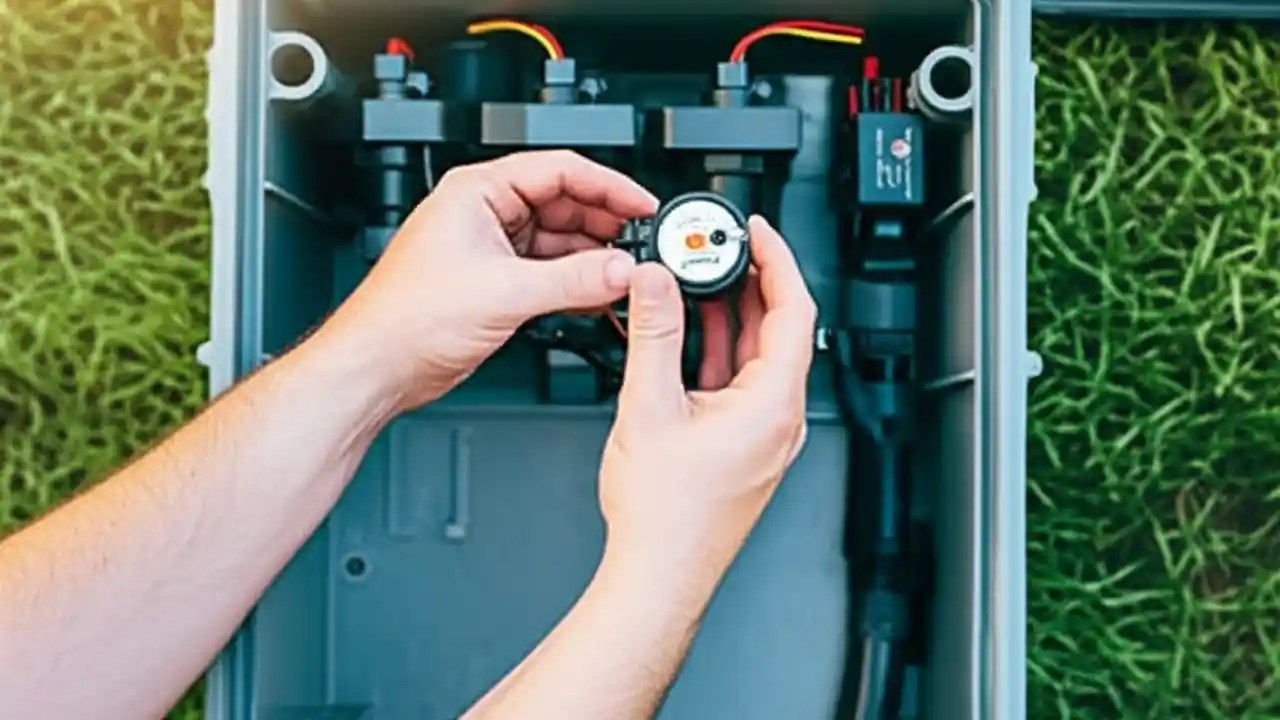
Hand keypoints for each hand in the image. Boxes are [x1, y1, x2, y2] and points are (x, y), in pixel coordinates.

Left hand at [320, 150, 657, 410]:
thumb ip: (573, 279)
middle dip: (606, 225)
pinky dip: (576, 281)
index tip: (642, 206)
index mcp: (478, 191)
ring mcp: (490, 247)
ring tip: (626, 275)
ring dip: (594, 258)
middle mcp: (484, 212)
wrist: (378, 365)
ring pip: (559, 240)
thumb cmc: (407, 317)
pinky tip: (599, 295)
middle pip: (564, 203)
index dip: (608, 186)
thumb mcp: (505, 292)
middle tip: (642, 245)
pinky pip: (548, 271)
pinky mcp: (495, 280)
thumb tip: (621, 269)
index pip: (560, 170)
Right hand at [598, 216, 816, 577]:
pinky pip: (741, 382)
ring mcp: (765, 435)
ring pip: (757, 356)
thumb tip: (653, 281)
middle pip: (780, 329)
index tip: (757, 231)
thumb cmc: (666, 515)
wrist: (659, 572)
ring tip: (697, 280)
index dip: (777, 260)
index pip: (795, 310)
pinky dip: (719, 350)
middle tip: (721, 247)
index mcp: (773, 404)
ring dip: (731, 315)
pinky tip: (689, 332)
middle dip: (750, 281)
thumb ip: (654, 333)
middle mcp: (780, 419)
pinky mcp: (746, 446)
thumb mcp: (649, 406)